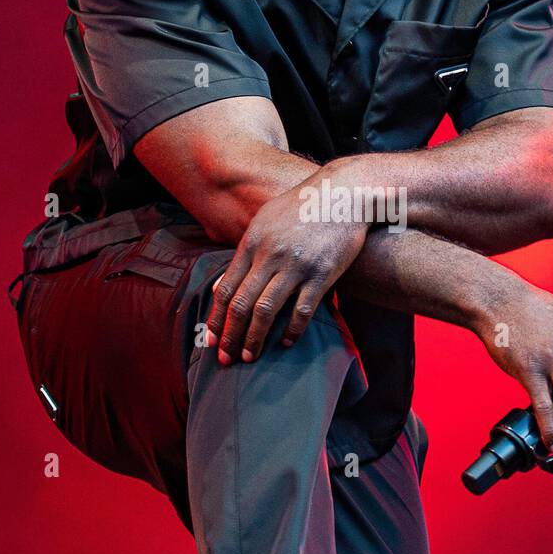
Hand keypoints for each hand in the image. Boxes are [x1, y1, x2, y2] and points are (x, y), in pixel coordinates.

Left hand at [205, 181, 367, 363]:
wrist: (342, 193)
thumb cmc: (301, 207)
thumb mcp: (265, 221)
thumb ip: (244, 253)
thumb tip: (223, 284)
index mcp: (252, 243)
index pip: (226, 289)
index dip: (216, 319)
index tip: (210, 340)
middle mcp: (270, 255)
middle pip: (241, 304)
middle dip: (229, 336)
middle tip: (225, 359)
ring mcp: (296, 266)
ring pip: (266, 311)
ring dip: (254, 339)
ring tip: (249, 358)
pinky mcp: (322, 274)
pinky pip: (302, 310)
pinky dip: (292, 331)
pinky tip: (285, 343)